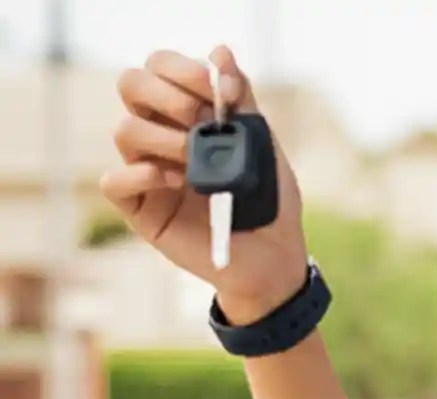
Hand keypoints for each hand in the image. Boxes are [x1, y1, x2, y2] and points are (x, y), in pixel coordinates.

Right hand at [100, 45, 307, 324]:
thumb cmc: (269, 200)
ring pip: (124, 130)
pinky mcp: (141, 209)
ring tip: (196, 161)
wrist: (273, 258)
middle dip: (166, 93)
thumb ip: (241, 100)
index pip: (160, 67)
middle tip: (202, 119)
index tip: (216, 89)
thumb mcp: (261, 145)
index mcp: (188, 115)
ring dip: (164, 137)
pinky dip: (140, 173)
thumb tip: (221, 51)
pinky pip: (113, 181)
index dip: (181, 69)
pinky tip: (175, 181)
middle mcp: (162, 136)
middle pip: (131, 85)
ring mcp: (148, 171)